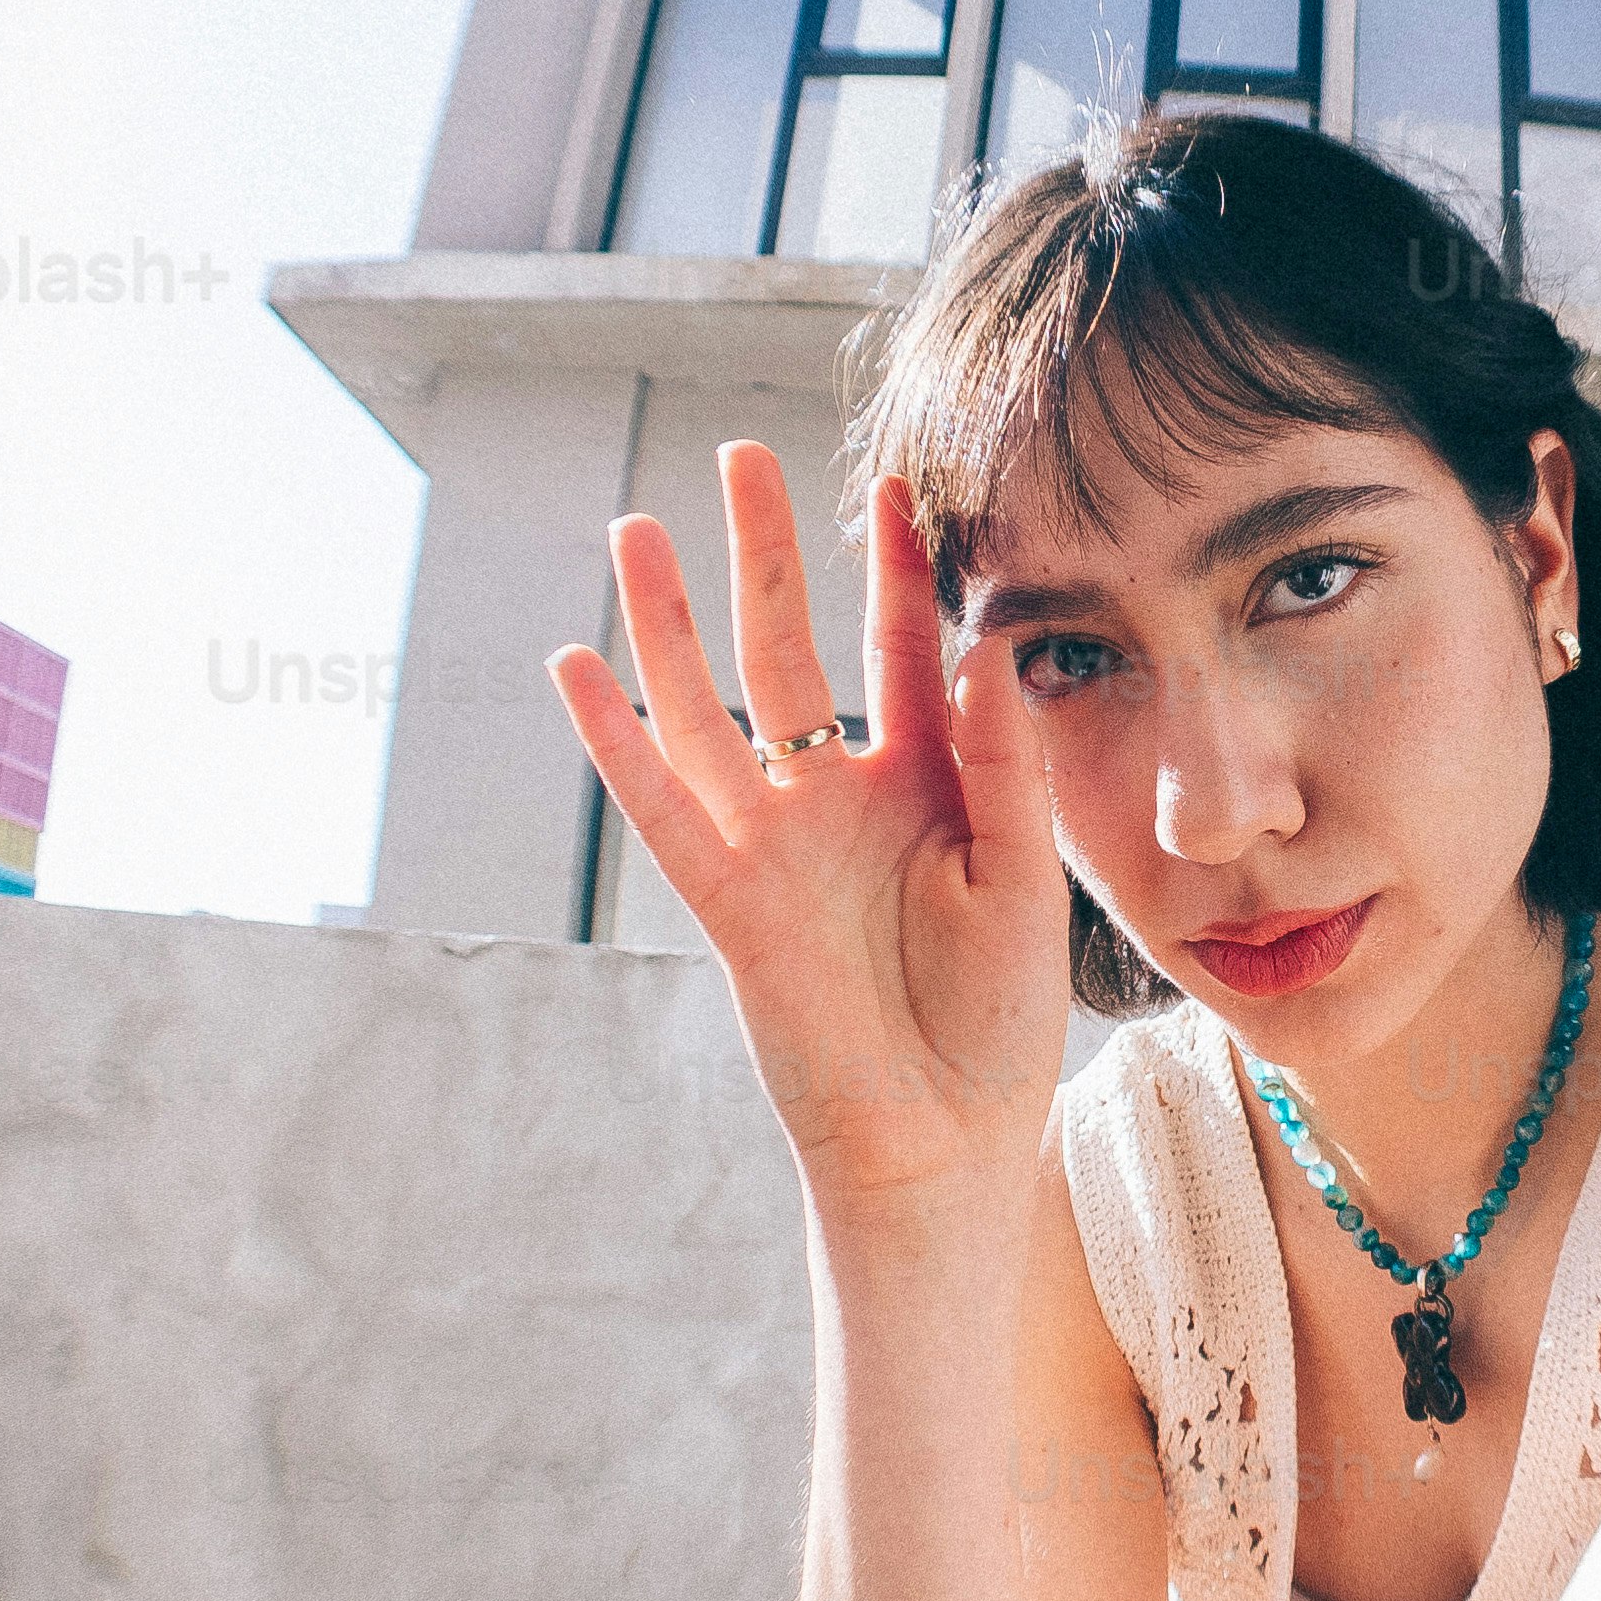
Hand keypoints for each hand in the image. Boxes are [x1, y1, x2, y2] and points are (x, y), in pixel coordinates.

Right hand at [547, 444, 1074, 1219]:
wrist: (943, 1144)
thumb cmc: (998, 1026)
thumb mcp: (1026, 881)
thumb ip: (1005, 768)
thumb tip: (988, 647)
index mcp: (926, 787)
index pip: (903, 649)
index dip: (897, 567)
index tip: (898, 481)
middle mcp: (839, 800)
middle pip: (790, 649)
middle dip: (766, 553)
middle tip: (741, 456)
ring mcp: (775, 844)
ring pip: (707, 709)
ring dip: (670, 622)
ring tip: (634, 529)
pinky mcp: (727, 900)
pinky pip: (662, 806)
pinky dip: (615, 738)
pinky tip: (575, 665)